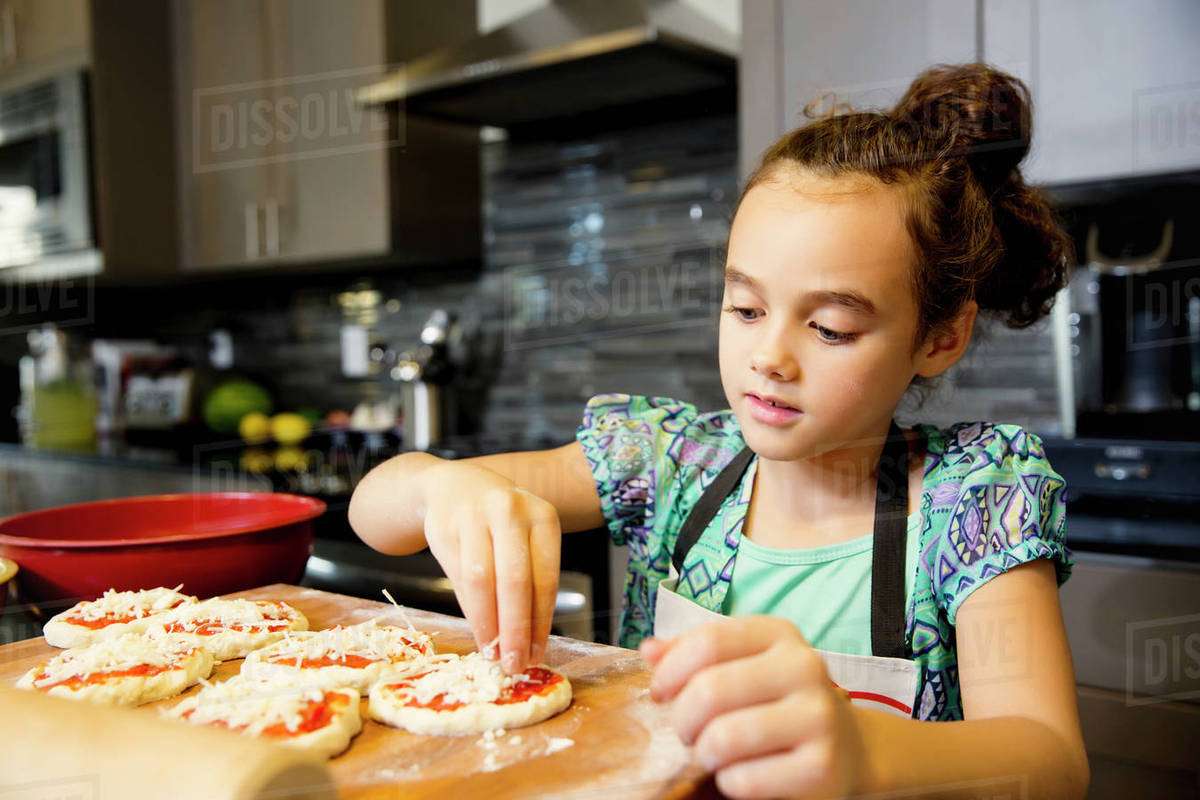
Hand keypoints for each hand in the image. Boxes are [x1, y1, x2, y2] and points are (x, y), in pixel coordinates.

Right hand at [419, 461, 560, 674]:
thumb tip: (529, 642)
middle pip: (515, 582)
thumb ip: (527, 581)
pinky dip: (469, 609)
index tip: (538, 654)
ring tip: (493, 653)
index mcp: (542, 516)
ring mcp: (475, 515)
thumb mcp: (522, 538)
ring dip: (488, 624)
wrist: (451, 485)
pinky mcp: (445, 526)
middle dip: (515, 629)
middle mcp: (510, 511)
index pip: (545, 578)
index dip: (541, 622)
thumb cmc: (497, 521)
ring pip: (482, 582)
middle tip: (515, 664)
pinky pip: (458, 576)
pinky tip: (477, 629)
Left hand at [639, 616, 866, 799]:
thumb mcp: (743, 662)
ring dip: (705, 751)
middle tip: (687, 731)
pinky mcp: (821, 767)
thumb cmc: (779, 700)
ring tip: (712, 751)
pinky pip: (744, 779)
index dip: (670, 670)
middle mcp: (805, 667)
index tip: (660, 692)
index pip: (708, 641)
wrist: (849, 746)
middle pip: (711, 690)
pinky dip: (728, 781)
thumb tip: (649, 651)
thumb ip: (694, 653)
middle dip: (683, 718)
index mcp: (780, 634)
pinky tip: (740, 772)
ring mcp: (818, 717)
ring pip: (724, 737)